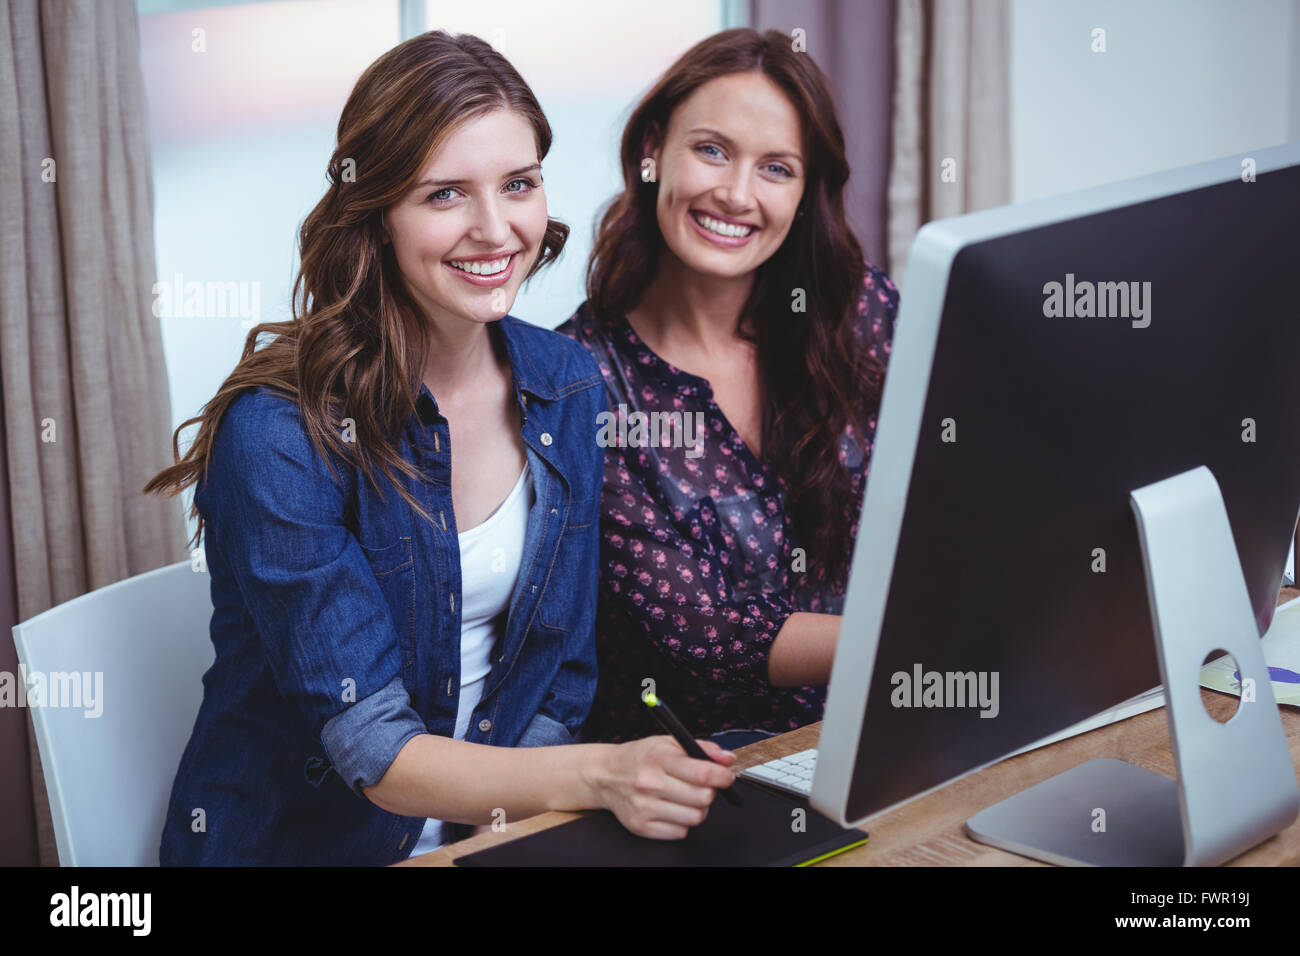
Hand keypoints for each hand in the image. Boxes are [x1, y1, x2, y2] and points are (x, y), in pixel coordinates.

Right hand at [589, 735, 736, 839]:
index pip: (702, 773)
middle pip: (702, 798)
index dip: (722, 777)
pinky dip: (682, 823)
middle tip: (702, 786)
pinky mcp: (641, 826)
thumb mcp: (668, 743)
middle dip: (709, 792)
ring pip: (694, 817)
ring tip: (687, 798)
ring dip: (697, 809)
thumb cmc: (640, 758)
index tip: (726, 777)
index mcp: (659, 758)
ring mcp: (644, 807)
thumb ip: (702, 748)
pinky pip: (680, 832)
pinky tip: (673, 809)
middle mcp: (650, 783)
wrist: (605, 775)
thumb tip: (727, 759)